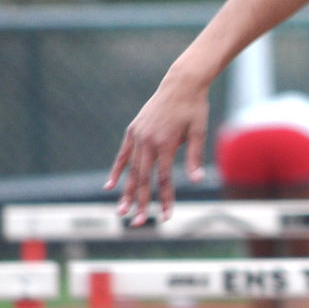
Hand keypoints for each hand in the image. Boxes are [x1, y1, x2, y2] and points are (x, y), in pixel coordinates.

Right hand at [104, 74, 209, 223]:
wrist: (181, 84)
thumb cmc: (195, 109)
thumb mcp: (199, 132)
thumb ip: (195, 158)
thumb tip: (198, 181)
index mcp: (165, 144)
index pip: (163, 179)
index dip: (165, 199)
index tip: (167, 217)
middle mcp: (147, 141)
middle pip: (144, 178)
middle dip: (142, 202)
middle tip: (139, 223)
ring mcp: (138, 135)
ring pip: (131, 169)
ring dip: (128, 191)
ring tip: (122, 211)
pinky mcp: (133, 130)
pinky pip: (123, 154)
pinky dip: (117, 170)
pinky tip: (110, 187)